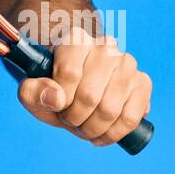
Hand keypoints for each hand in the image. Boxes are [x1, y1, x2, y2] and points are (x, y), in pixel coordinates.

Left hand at [16, 25, 152, 146]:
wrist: (77, 89)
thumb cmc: (53, 88)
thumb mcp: (31, 90)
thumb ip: (33, 92)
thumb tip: (57, 99)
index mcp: (75, 39)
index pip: (69, 73)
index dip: (61, 100)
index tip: (57, 107)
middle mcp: (105, 46)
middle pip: (90, 95)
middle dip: (76, 119)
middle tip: (70, 122)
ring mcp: (127, 64)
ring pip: (110, 109)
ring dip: (94, 129)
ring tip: (85, 128)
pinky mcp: (143, 83)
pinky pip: (131, 117)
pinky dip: (114, 134)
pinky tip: (103, 135)